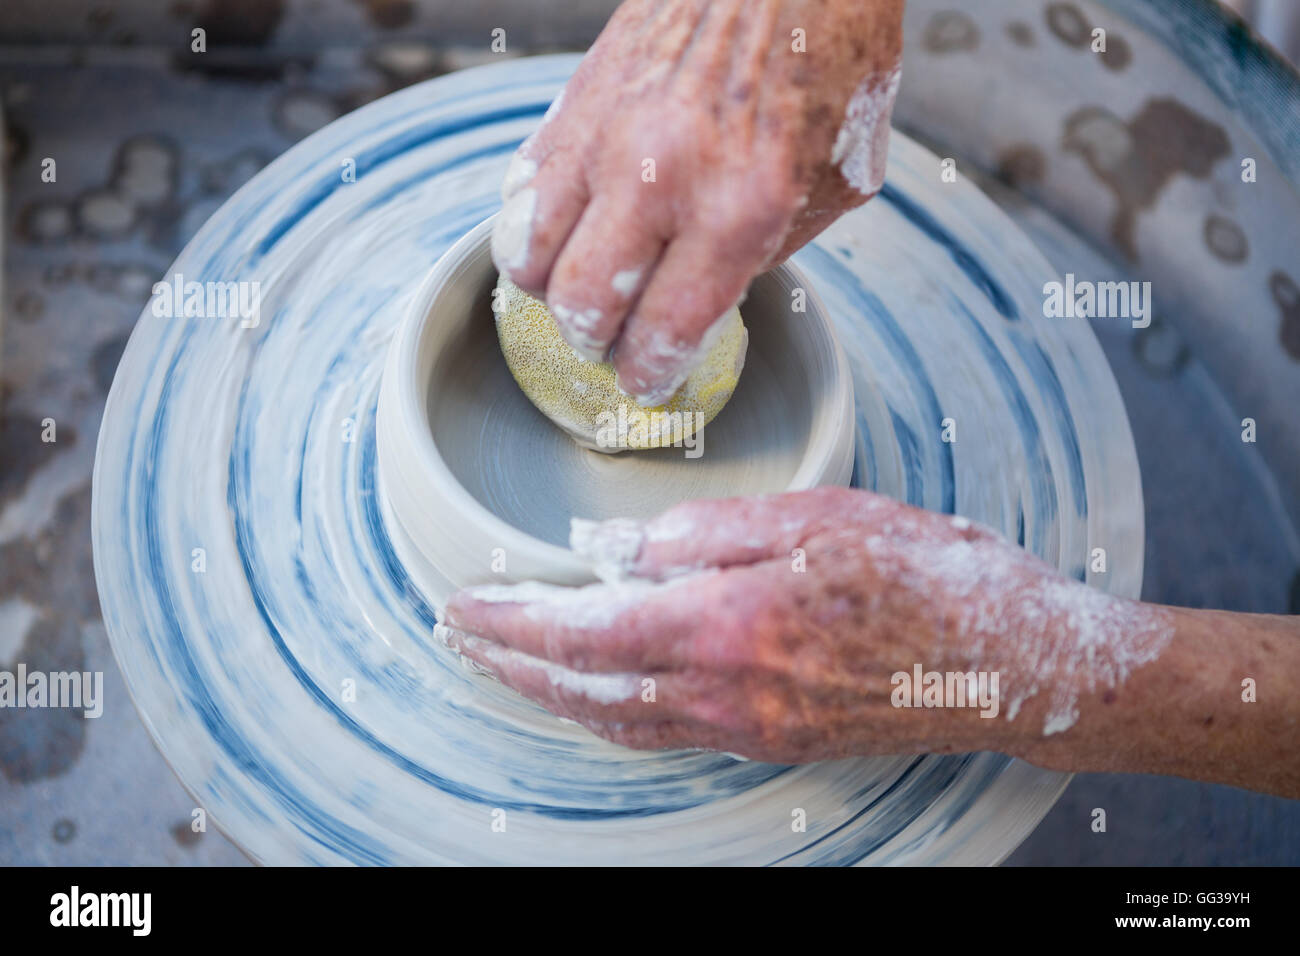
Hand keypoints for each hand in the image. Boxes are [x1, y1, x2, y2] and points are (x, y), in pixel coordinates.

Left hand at [438, 488, 1174, 763]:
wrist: (1012, 666)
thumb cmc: (926, 576)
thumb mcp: (815, 518)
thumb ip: (704, 531)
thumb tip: (615, 548)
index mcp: (724, 628)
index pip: (583, 632)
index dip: (511, 622)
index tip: (461, 606)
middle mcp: (722, 694)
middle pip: (584, 689)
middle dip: (511, 665)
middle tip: (461, 637)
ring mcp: (748, 727)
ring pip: (619, 720)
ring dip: (552, 695)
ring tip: (509, 668)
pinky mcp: (774, 739)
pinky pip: (665, 734)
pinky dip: (610, 714)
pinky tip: (600, 697)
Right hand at [491, 0, 903, 404]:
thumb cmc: (831, 57)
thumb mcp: (839, 179)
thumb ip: (771, 248)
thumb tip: (708, 291)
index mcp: (740, 210)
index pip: (661, 332)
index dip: (646, 374)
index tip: (644, 382)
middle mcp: (660, 180)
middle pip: (581, 307)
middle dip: (594, 341)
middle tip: (611, 340)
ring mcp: (605, 137)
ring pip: (527, 255)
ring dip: (549, 289)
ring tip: (578, 287)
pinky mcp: (574, 101)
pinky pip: (519, 191)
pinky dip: (529, 225)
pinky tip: (561, 228)